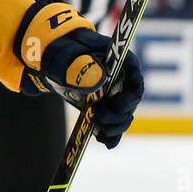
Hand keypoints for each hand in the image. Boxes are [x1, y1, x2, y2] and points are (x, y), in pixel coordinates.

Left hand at [20, 4, 145, 148]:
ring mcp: (115, 95)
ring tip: (98, 130)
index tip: (117, 106)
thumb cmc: (65, 51)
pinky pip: (114, 126)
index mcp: (121, 62)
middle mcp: (123, 80)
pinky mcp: (106, 108)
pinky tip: (102, 140)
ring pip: (123, 117)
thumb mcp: (70, 54)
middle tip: (100, 118)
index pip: (136, 81)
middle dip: (119, 115)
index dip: (130, 97)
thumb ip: (81, 64)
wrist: (57, 60)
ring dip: (114, 127)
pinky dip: (110, 136)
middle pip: (131, 103)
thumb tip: (99, 79)